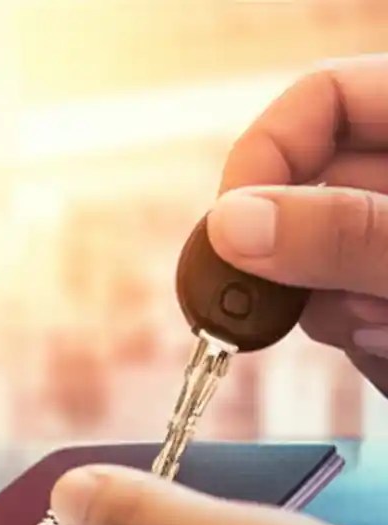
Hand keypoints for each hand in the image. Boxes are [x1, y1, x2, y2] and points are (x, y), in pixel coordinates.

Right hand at [209, 55, 387, 392]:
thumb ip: (348, 235)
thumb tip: (231, 226)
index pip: (326, 97)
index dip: (269, 152)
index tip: (234, 226)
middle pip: (312, 190)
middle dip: (303, 259)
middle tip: (318, 306)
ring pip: (323, 266)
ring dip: (336, 314)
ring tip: (385, 336)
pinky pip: (351, 319)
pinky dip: (366, 348)